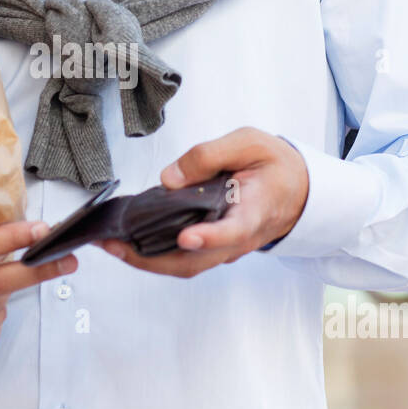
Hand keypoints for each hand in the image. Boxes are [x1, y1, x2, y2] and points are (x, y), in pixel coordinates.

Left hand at [97, 127, 308, 276]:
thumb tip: (169, 178)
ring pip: (184, 265)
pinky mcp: (212, 248)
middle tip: (115, 244)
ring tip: (110, 243)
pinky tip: (127, 238)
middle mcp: (238, 239)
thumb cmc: (275, 166)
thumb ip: (209, 155)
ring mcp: (224, 248)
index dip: (209, 237)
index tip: (186, 237)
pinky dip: (153, 253)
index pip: (233, 231)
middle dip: (152, 259)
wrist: (297, 190)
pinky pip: (181, 258)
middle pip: (196, 261)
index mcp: (254, 212)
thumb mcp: (249, 143)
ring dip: (145, 259)